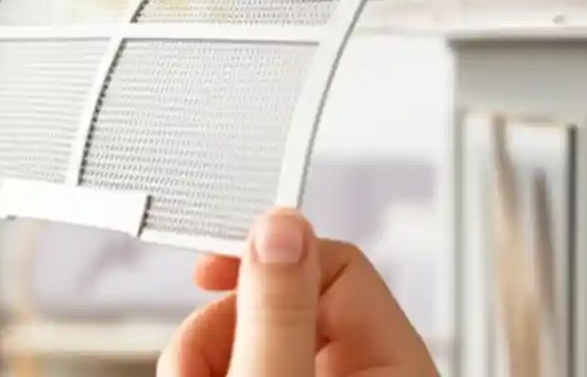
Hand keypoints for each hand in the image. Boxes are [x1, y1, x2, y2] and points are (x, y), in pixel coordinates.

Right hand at [161, 209, 437, 375]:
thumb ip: (279, 312)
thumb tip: (281, 225)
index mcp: (397, 364)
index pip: (335, 263)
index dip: (268, 258)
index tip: (209, 267)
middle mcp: (367, 373)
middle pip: (285, 299)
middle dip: (223, 324)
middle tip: (189, 363)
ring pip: (255, 334)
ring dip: (207, 354)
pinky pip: (245, 364)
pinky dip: (209, 371)